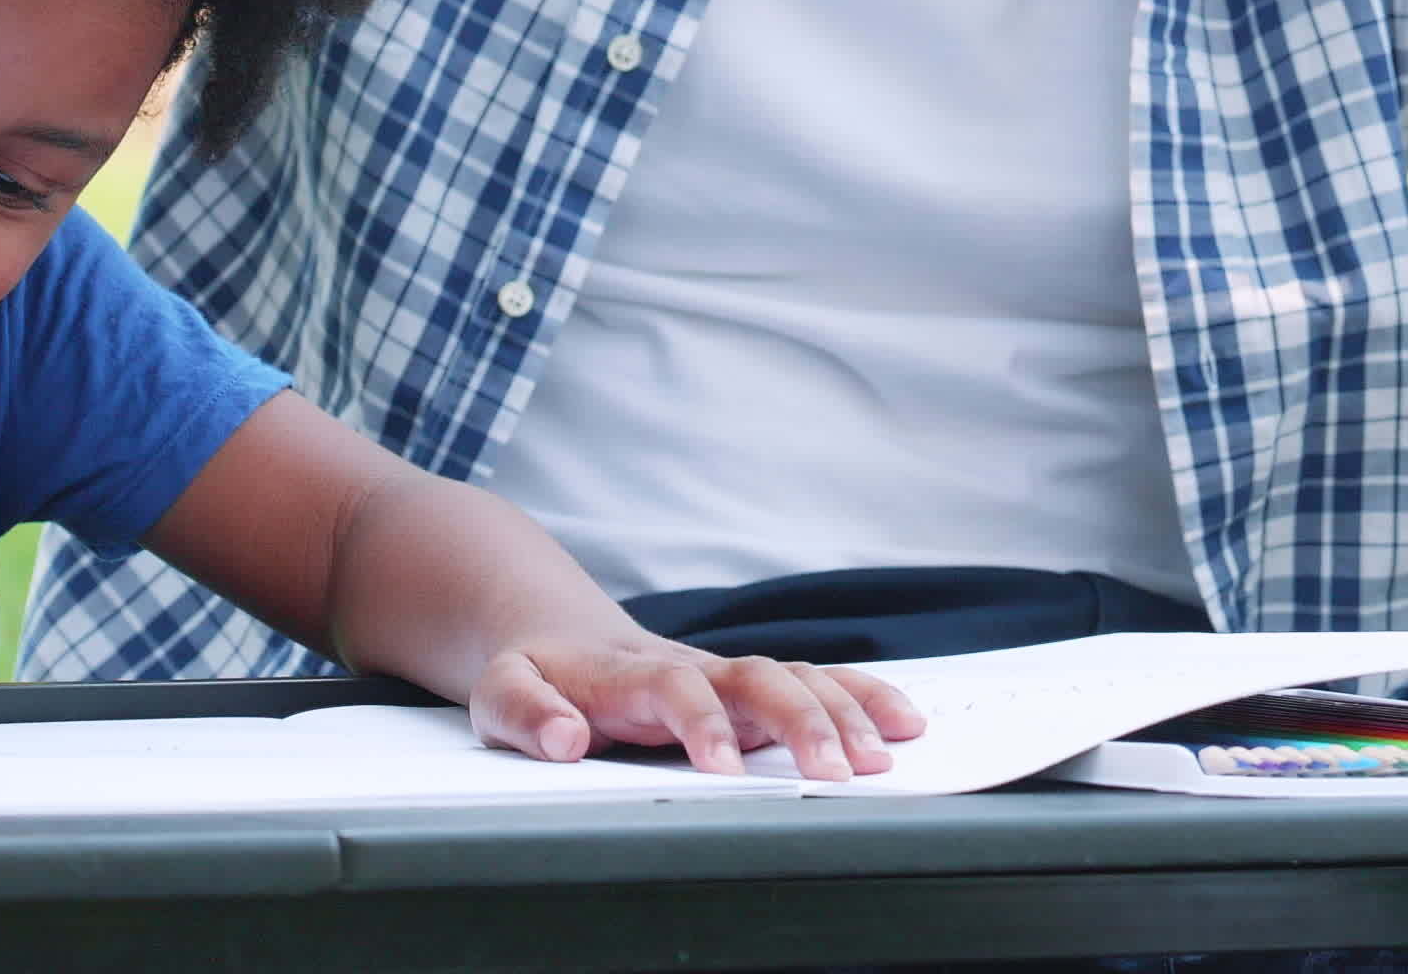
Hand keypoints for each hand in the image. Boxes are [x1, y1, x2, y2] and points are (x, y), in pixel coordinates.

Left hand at [466, 628, 925, 781]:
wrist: (553, 633)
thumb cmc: (530, 672)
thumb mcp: (501, 692)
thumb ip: (524, 712)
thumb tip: (566, 738)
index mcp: (627, 672)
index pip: (675, 688)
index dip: (703, 723)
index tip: (722, 770)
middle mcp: (689, 666)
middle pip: (758, 676)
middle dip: (802, 721)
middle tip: (837, 774)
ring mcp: (725, 674)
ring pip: (797, 677)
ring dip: (844, 713)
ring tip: (882, 758)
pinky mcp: (749, 688)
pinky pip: (815, 682)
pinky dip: (862, 696)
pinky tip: (906, 721)